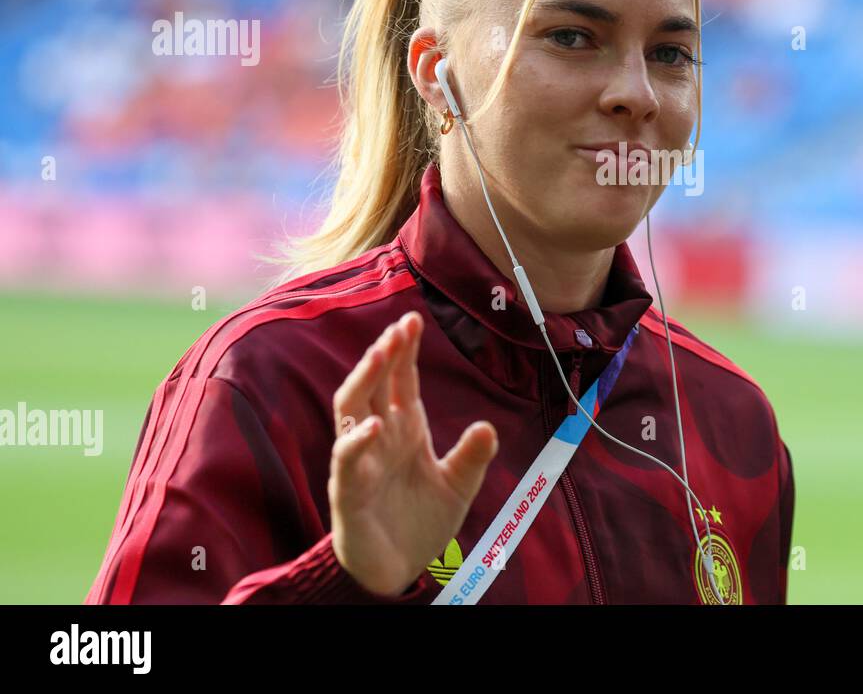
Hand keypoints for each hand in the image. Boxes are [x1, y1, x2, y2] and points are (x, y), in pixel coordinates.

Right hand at [328, 311, 497, 596]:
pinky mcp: (348, 492)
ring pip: (351, 410)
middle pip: (374, 385)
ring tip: (381, 353)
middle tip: (399, 327)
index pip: (401, 381)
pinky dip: (357, 440)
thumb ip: (472, 457)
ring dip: (364, 380)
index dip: (406, 351)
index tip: (413, 319)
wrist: (398, 571)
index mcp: (404, 430)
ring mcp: (360, 462)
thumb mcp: (458, 487)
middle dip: (385, 355)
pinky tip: (375, 424)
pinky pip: (346, 460)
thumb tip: (487, 427)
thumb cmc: (420, 522)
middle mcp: (379, 438)